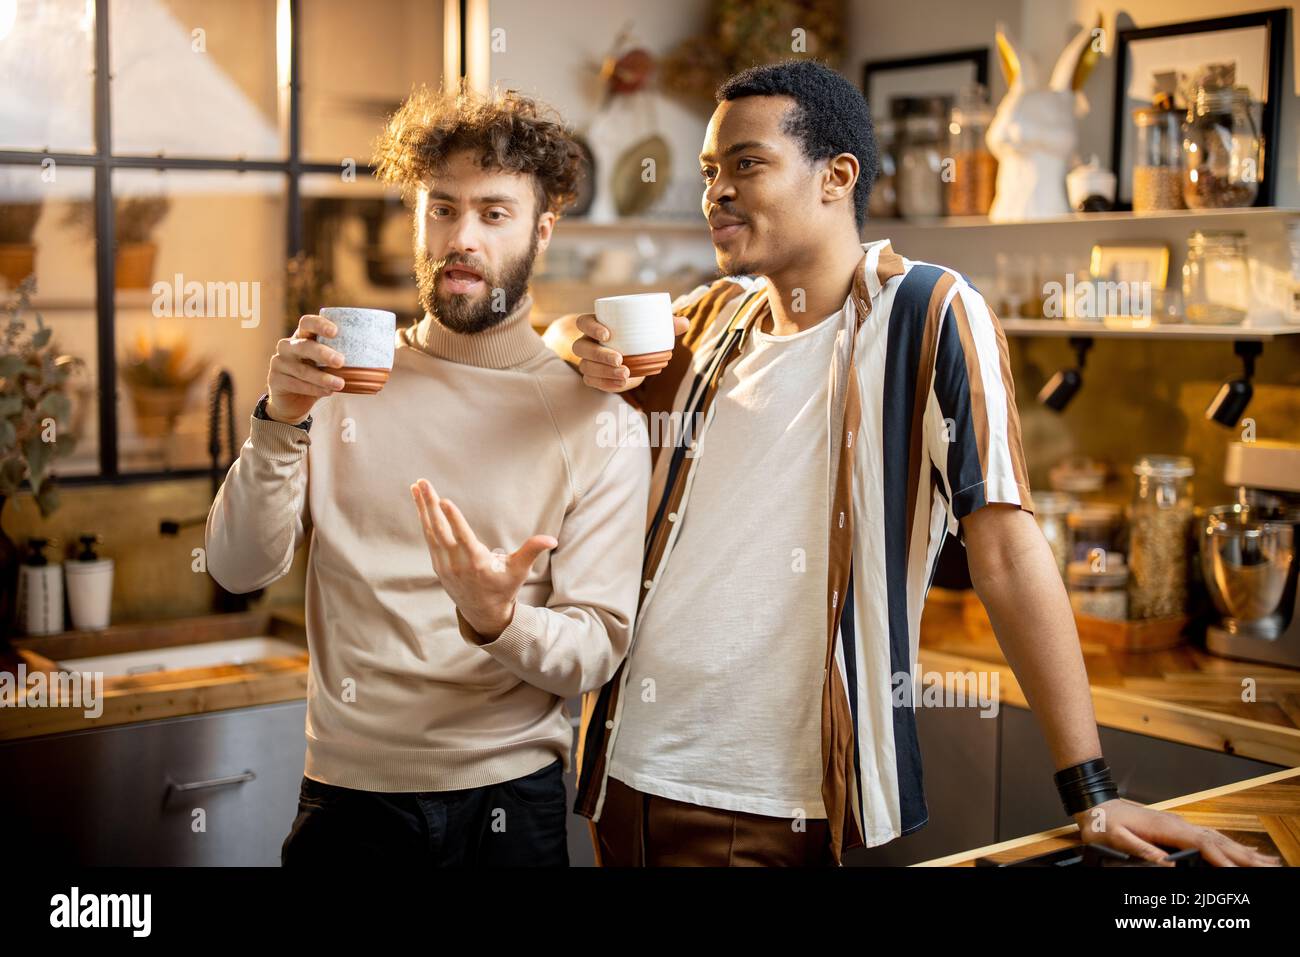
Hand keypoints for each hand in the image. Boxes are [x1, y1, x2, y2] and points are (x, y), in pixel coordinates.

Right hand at [265, 314, 346, 422]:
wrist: (293, 402)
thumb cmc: (316, 378)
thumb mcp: (328, 366)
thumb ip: (343, 359)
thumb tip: (382, 355)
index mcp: (301, 337)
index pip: (307, 323)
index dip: (320, 325)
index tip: (335, 332)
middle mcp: (287, 346)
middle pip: (305, 345)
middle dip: (323, 353)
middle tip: (341, 361)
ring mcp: (279, 362)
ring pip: (302, 369)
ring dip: (323, 377)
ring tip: (340, 384)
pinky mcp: (275, 379)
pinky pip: (296, 384)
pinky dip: (314, 389)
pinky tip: (327, 392)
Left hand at [409, 478, 556, 638]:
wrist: (483, 612)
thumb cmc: (504, 587)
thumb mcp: (519, 571)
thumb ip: (532, 551)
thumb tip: (552, 540)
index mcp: (477, 563)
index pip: (463, 538)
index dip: (454, 519)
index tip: (444, 501)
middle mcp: (457, 564)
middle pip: (440, 530)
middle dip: (431, 505)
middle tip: (424, 483)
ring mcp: (444, 564)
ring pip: (430, 532)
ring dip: (423, 508)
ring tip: (417, 486)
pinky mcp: (438, 563)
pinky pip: (429, 537)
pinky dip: (424, 519)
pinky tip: (420, 503)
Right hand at [571, 312, 688, 393]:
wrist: (627, 355)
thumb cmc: (637, 335)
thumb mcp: (649, 328)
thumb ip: (666, 324)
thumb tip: (685, 323)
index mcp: (596, 325)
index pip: (584, 322)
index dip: (592, 328)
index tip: (608, 334)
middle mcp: (587, 342)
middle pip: (582, 347)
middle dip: (600, 355)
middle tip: (620, 359)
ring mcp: (587, 360)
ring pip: (586, 367)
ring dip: (604, 372)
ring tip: (625, 375)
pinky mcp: (592, 376)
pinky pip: (593, 381)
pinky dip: (606, 384)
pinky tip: (620, 385)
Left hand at [1074, 798, 1282, 865]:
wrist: (1096, 804)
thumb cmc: (1103, 823)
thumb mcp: (1115, 838)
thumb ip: (1141, 850)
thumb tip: (1166, 864)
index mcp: (1166, 828)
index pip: (1202, 845)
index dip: (1222, 859)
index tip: (1239, 871)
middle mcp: (1177, 824)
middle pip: (1218, 841)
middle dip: (1244, 855)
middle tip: (1271, 866)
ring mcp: (1179, 824)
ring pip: (1218, 838)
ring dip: (1242, 850)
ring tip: (1267, 860)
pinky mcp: (1178, 827)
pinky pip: (1210, 837)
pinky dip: (1229, 844)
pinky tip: (1240, 850)